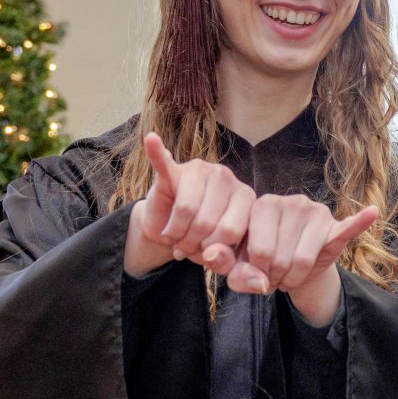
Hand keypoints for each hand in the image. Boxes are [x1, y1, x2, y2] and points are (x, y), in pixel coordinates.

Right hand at [125, 132, 253, 277]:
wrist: (173, 228)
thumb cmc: (202, 239)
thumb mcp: (218, 254)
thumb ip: (222, 259)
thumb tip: (211, 256)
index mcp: (246, 199)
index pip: (230, 231)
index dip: (212, 250)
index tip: (204, 254)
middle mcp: (227, 178)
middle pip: (207, 222)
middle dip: (191, 242)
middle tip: (184, 245)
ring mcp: (202, 170)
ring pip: (186, 209)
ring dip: (174, 231)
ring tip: (174, 234)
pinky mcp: (175, 169)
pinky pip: (165, 162)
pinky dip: (158, 153)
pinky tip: (151, 139)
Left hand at [226, 194, 379, 326]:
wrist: (289, 263)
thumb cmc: (260, 261)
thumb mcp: (240, 269)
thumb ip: (239, 276)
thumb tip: (260, 283)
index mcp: (262, 204)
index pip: (260, 251)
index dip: (258, 274)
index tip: (258, 275)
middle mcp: (290, 201)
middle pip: (281, 257)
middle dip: (276, 277)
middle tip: (276, 277)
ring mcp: (316, 211)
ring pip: (304, 260)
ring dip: (296, 278)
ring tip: (290, 274)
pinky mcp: (336, 225)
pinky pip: (348, 225)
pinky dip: (360, 221)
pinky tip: (372, 212)